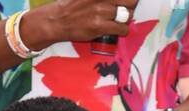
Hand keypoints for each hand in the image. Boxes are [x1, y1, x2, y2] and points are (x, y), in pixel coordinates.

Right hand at [21, 0, 137, 49]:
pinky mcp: (100, 26)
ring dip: (126, 19)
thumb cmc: (72, 5)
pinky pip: (122, 28)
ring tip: (119, 20)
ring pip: (127, 15)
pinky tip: (118, 30)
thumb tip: (115, 1)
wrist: (58, 19)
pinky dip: (123, 30)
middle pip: (130, 0)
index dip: (127, 0)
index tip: (125, 2)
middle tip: (125, 10)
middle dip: (130, 5)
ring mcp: (101, 11)